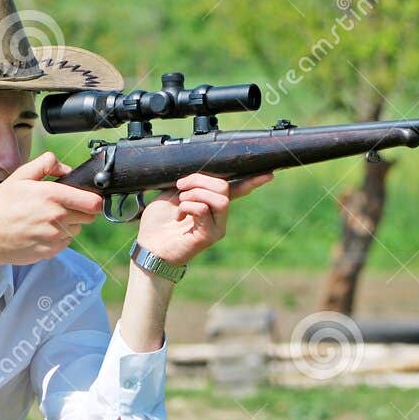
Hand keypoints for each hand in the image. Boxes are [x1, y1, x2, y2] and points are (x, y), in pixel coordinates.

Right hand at [0, 152, 104, 288]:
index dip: (95, 199)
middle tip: (64, 206)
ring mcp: (56, 236)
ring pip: (78, 228)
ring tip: (48, 219)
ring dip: (70, 223)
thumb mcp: (19, 177)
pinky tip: (42, 230)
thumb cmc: (1, 207)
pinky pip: (66, 241)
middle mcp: (58, 217)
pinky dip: (60, 236)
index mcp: (52, 195)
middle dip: (82, 210)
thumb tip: (66, 168)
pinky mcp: (52, 250)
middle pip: (90, 216)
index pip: (93, 202)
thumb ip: (45, 165)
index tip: (89, 198)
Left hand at [134, 171, 274, 267]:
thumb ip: (190, 184)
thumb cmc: (158, 222)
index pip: (237, 189)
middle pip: (224, 187)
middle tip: (181, 187)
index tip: (269, 174)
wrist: (149, 245)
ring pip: (219, 197)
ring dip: (195, 194)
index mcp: (211, 203)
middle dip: (200, 180)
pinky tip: (178, 217)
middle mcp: (219, 216)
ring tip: (181, 202)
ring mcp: (217, 227)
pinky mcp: (209, 236)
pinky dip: (187, 206)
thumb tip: (202, 174)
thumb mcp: (172, 193)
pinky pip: (203, 209)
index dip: (253, 181)